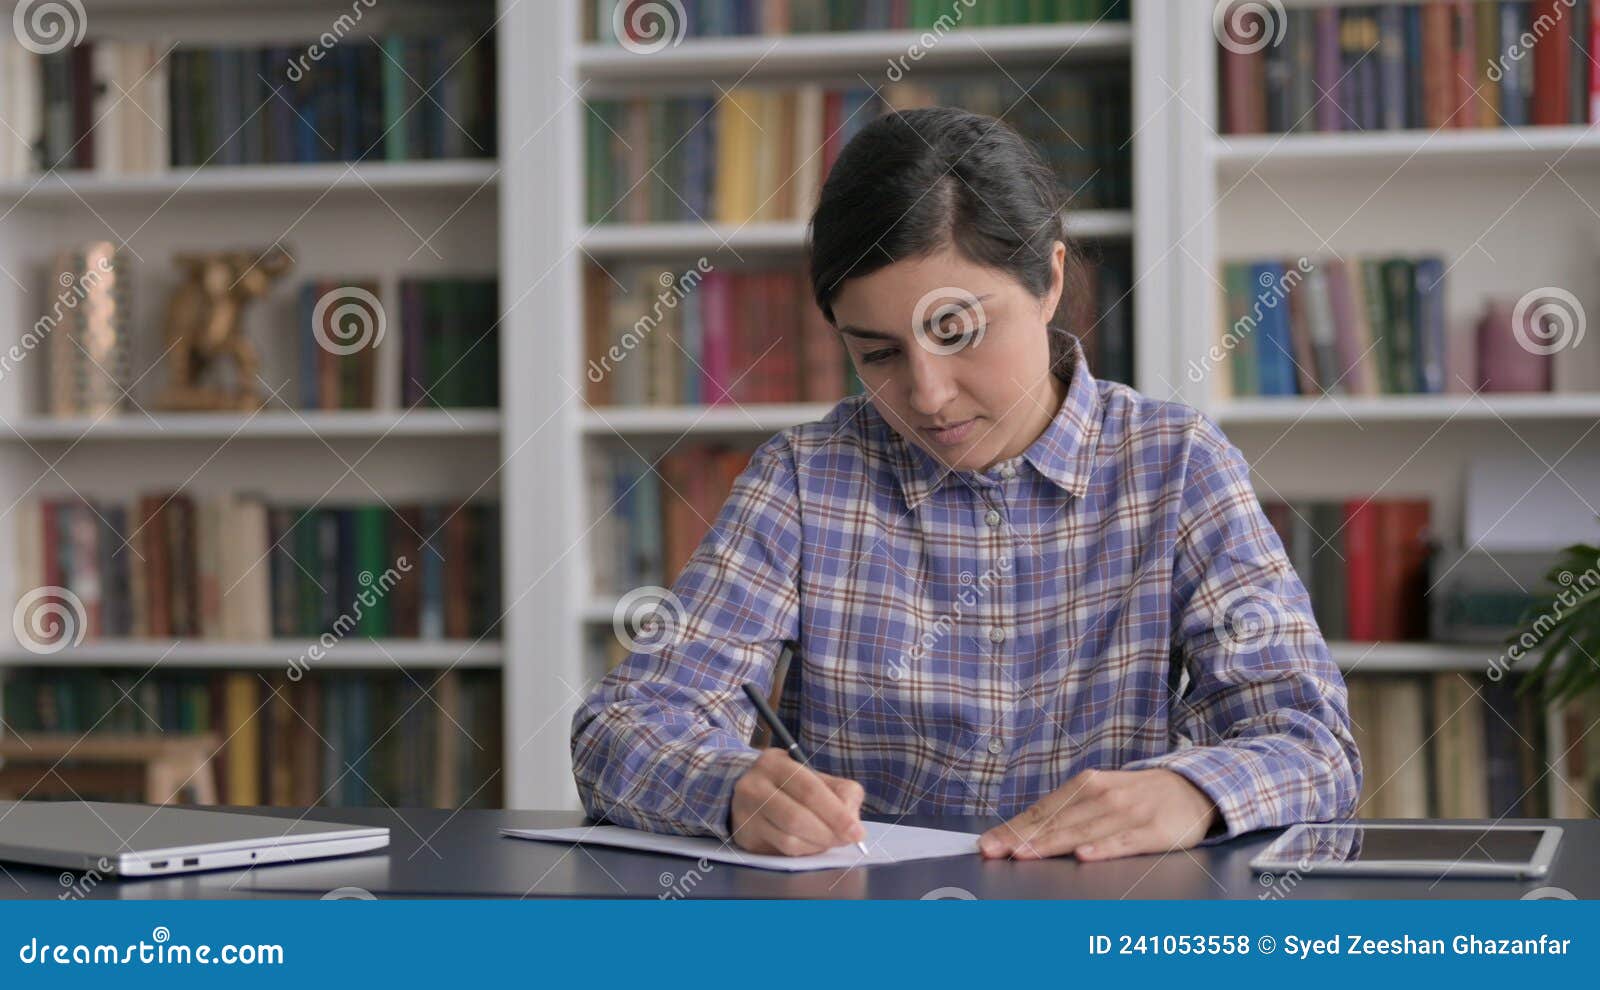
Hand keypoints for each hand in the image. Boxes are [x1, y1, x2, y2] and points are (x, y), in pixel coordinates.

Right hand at [730, 748, 866, 855]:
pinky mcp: (746, 836)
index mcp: (775, 763)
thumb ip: (841, 792)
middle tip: (847, 840)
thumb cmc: (792, 785)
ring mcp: (746, 813)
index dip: (837, 814)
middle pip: (797, 817)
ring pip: (789, 838)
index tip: (857, 832)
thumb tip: (853, 822)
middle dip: (829, 833)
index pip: (809, 790)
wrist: (751, 794)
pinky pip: (782, 850)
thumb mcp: (816, 777)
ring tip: (830, 840)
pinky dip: (805, 851)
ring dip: (818, 845)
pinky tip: (813, 844)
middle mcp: (754, 786)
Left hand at [978, 768, 1218, 861]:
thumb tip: (1025, 831)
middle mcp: (1105, 796)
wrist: (1194, 787)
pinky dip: (1103, 847)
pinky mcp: (1155, 830)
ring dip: (1051, 843)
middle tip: (994, 851)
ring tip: (1023, 853)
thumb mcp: (1102, 794)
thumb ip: (1069, 811)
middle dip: (1021, 837)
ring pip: (1083, 831)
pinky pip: (1125, 841)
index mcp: (1087, 785)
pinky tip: (1084, 855)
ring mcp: (1130, 813)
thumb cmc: (1139, 796)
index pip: (1043, 809)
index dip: (1014, 827)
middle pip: (1057, 821)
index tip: (988, 843)